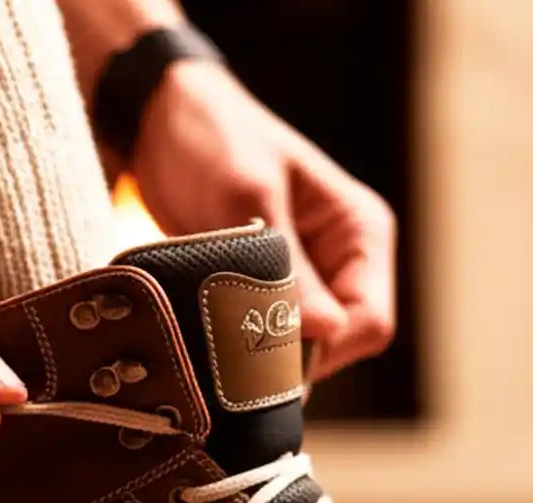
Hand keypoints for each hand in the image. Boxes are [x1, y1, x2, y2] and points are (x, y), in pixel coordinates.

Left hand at [131, 62, 396, 380]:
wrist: (162, 121)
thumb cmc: (215, 138)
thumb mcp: (249, 194)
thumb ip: (285, 265)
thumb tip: (323, 330)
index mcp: (361, 231)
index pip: (370, 320)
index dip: (325, 346)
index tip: (265, 351)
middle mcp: (345, 261)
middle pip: (340, 343)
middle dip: (290, 352)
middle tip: (231, 347)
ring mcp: (309, 279)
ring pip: (303, 347)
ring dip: (262, 350)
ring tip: (215, 331)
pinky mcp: (269, 290)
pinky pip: (270, 337)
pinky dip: (242, 342)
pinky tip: (210, 330)